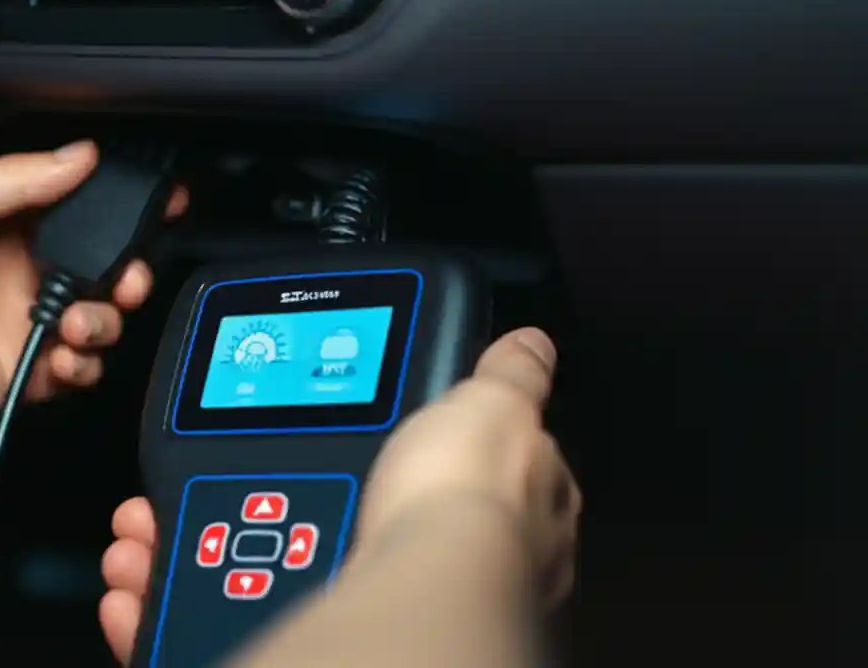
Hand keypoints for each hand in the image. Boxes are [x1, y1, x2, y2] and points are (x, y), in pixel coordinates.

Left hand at [0, 141, 187, 431]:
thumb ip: (19, 177)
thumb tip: (81, 153)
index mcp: (5, 222)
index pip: (81, 208)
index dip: (123, 208)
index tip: (161, 205)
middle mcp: (22, 271)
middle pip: (105, 268)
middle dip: (129, 272)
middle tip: (126, 278)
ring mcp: (25, 322)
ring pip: (101, 320)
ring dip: (105, 321)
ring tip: (77, 323)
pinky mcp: (25, 372)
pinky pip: (80, 370)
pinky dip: (85, 365)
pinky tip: (63, 356)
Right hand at [97, 328, 580, 663]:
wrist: (417, 590)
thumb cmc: (461, 503)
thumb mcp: (494, 410)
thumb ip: (506, 380)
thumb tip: (525, 346)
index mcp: (472, 515)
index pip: (412, 474)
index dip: (355, 454)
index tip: (288, 429)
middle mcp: (413, 568)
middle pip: (312, 518)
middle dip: (243, 499)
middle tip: (190, 478)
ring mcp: (353, 600)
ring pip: (249, 564)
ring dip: (182, 545)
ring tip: (142, 530)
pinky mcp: (302, 631)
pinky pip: (216, 613)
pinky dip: (167, 600)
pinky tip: (138, 582)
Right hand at [356, 326, 580, 607]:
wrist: (427, 573)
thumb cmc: (467, 487)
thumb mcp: (491, 398)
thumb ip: (515, 375)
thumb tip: (536, 344)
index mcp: (554, 487)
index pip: (545, 462)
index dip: (516, 448)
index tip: (487, 440)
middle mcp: (540, 546)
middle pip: (518, 514)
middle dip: (489, 501)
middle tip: (445, 483)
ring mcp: (499, 587)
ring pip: (483, 553)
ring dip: (457, 538)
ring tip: (416, 521)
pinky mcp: (449, 611)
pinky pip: (441, 581)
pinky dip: (426, 567)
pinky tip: (400, 556)